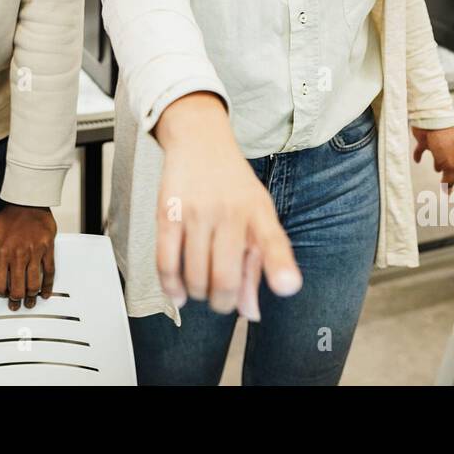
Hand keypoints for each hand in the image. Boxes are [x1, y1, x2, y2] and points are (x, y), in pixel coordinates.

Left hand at [0, 205, 56, 310]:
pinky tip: (44, 293)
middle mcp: (18, 255)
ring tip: (30, 301)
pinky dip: (47, 286)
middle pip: (18, 288)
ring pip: (33, 283)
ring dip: (31, 296)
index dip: (1, 293)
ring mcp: (34, 253)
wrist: (28, 202)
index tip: (3, 294)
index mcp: (1, 252)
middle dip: (17, 300)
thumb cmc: (6, 216)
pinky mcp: (47, 249)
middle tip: (17, 304)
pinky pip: (49, 272)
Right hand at [154, 92, 301, 316]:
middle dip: (224, 303)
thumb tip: (251, 313)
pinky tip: (178, 292)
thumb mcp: (257, 215)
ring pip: (195, 276)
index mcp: (259, 211)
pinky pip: (166, 262)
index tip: (287, 286)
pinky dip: (171, 286)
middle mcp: (229, 211)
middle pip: (225, 278)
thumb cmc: (232, 185)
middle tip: (222, 300)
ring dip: (198, 295)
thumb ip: (258, 265)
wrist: (200, 140)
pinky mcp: (167, 213)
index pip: (274, 240)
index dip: (280, 267)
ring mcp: (197, 211)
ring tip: (201, 289)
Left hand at [412, 126, 453, 190]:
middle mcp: (450, 148)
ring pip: (439, 155)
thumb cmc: (443, 140)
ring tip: (436, 168)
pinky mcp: (426, 141)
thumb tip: (448, 191)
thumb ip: (449, 178)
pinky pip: (422, 150)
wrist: (430, 123)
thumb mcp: (449, 164)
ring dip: (438, 162)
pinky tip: (417, 160)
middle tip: (453, 171)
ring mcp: (438, 144)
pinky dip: (419, 155)